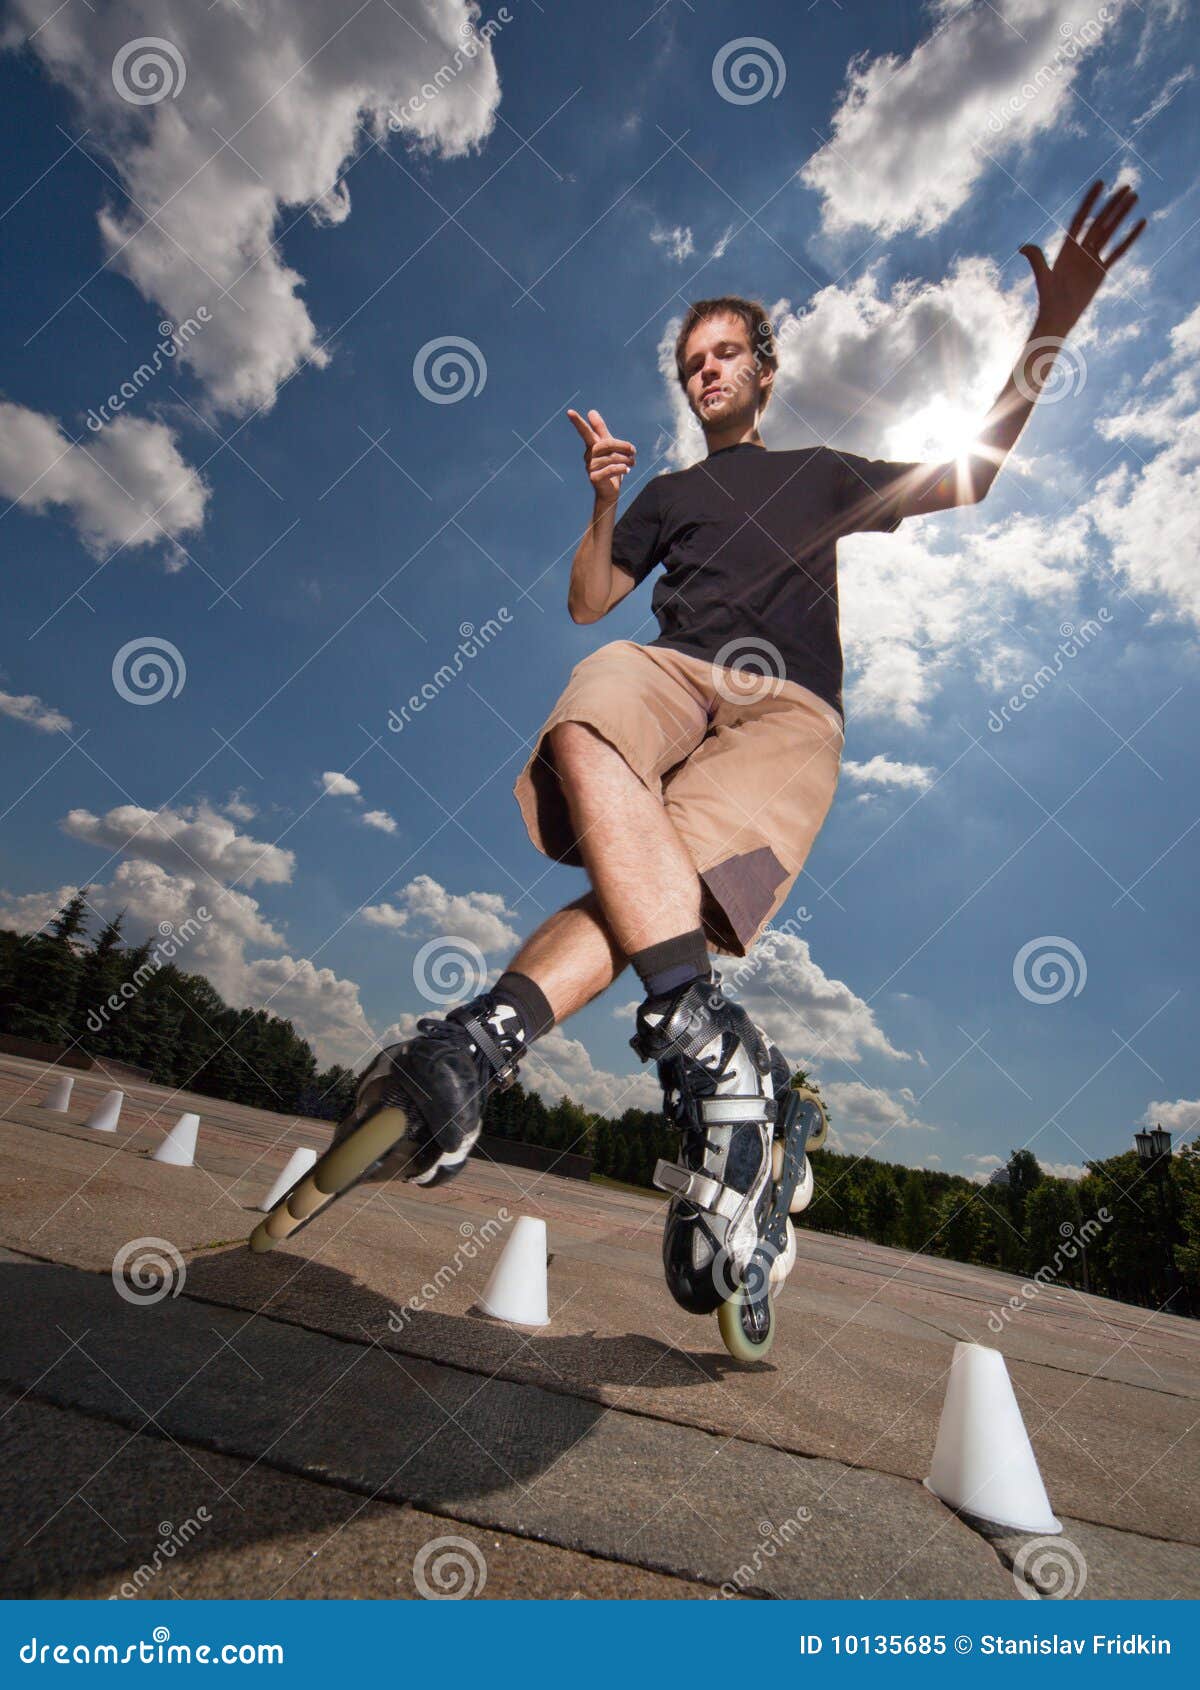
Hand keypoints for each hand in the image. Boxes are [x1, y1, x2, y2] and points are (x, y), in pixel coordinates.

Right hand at [566, 408, 635, 505]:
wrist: (610, 492)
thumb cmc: (610, 467)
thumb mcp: (609, 447)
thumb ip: (601, 430)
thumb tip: (591, 411)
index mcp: (592, 446)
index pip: (584, 432)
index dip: (577, 422)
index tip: (569, 411)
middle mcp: (588, 455)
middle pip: (605, 444)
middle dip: (622, 445)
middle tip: (633, 450)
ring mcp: (589, 467)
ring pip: (610, 458)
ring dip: (625, 459)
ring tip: (632, 462)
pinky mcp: (594, 478)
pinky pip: (609, 470)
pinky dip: (620, 469)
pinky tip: (627, 470)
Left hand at [1020, 180, 1145, 335]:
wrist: (1059, 318)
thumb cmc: (1048, 299)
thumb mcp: (1043, 277)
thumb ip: (1037, 259)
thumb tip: (1023, 247)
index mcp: (1067, 247)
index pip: (1080, 218)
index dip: (1090, 201)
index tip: (1101, 183)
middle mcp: (1081, 250)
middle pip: (1099, 221)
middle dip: (1112, 204)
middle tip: (1126, 186)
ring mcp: (1092, 259)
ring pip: (1110, 232)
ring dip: (1122, 215)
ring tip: (1134, 197)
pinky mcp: (1102, 270)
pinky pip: (1119, 251)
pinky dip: (1130, 238)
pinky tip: (1141, 223)